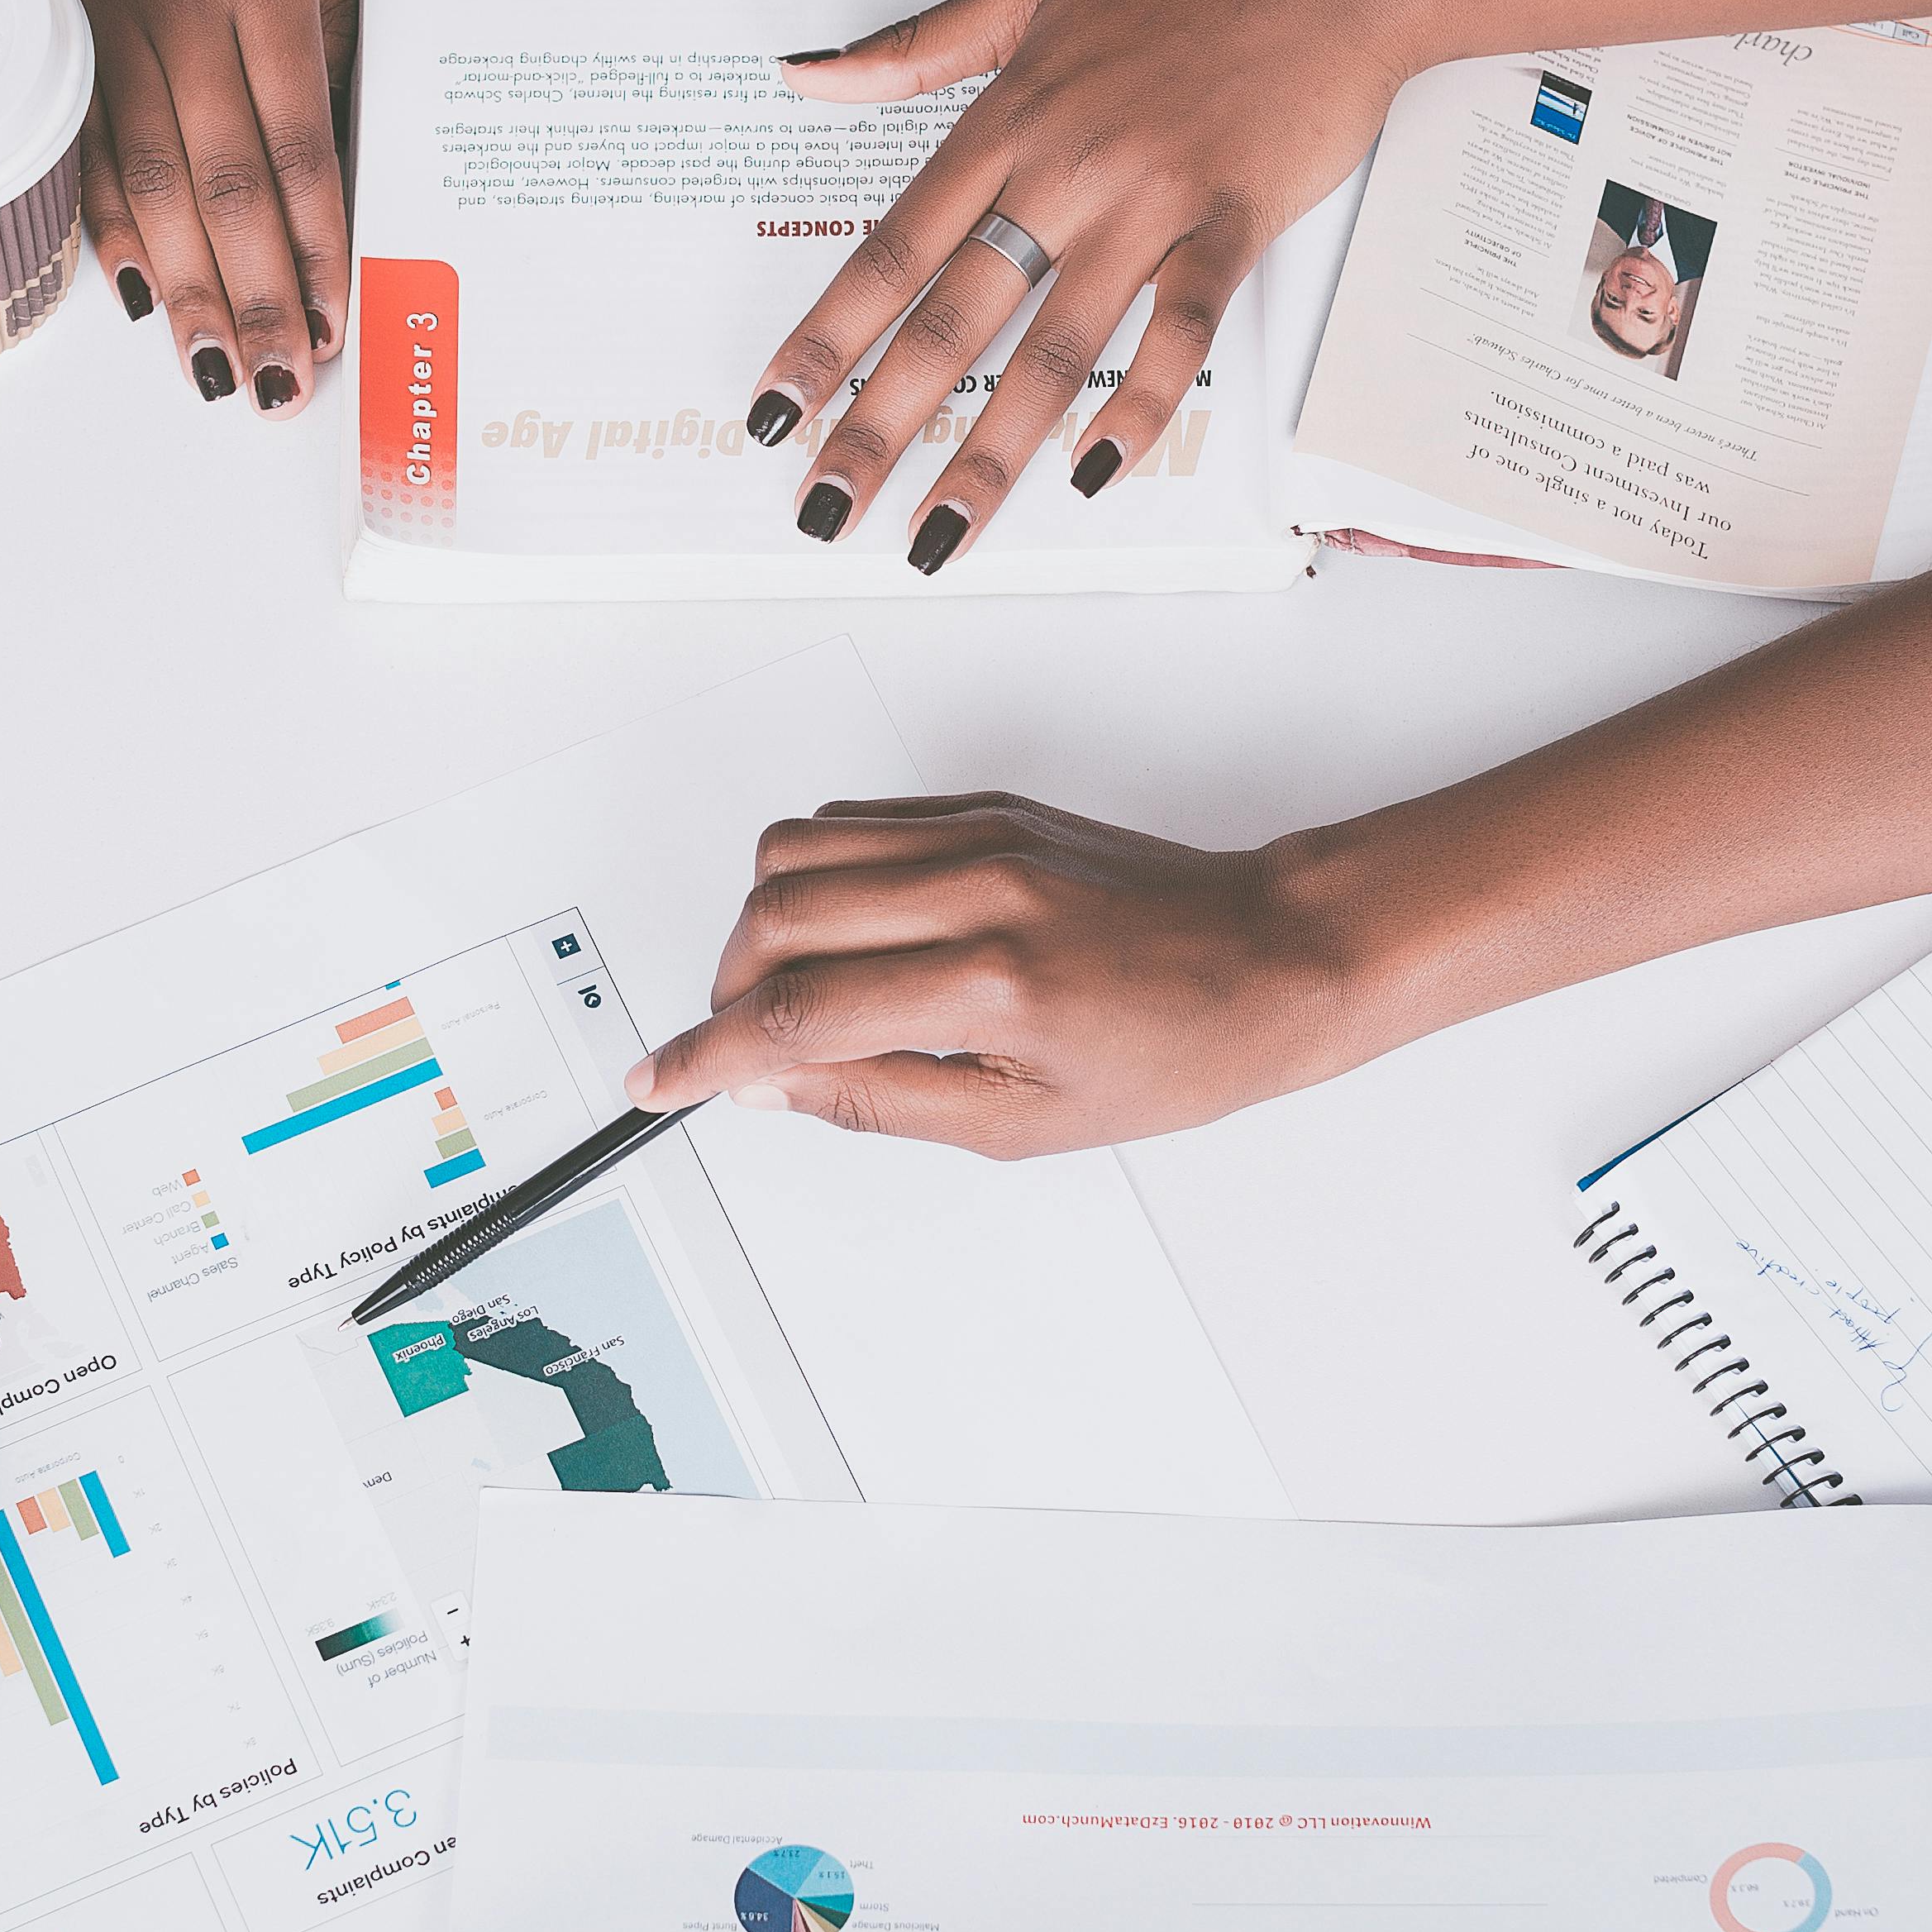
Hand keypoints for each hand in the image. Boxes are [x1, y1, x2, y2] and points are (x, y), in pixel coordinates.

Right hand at [0, 0, 356, 415]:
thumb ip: (339, 13)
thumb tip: (345, 137)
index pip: (298, 144)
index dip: (315, 247)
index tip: (336, 321)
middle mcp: (182, 10)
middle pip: (222, 185)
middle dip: (255, 298)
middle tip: (281, 385)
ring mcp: (107, 23)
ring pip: (147, 184)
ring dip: (184, 289)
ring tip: (216, 374)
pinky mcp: (57, 26)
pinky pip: (84, 148)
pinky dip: (107, 227)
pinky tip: (135, 293)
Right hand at [624, 794, 1359, 1155]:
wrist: (1271, 957)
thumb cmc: (1179, 1048)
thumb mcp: (1023, 1124)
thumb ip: (879, 1100)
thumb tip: (769, 1089)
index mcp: (988, 980)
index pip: (796, 1014)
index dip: (707, 1055)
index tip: (660, 1082)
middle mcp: (973, 887)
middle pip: (772, 916)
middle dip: (727, 989)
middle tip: (745, 1044)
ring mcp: (977, 833)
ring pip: (795, 851)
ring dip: (762, 927)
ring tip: (798, 990)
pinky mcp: (985, 806)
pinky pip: (853, 824)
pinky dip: (819, 880)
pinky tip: (850, 937)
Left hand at [745, 0, 1429, 569]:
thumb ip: (916, 49)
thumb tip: (805, 74)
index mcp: (1007, 121)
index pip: (892, 250)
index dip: (827, 338)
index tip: (775, 409)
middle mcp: (1064, 171)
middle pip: (951, 318)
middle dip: (879, 424)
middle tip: (825, 507)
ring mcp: (1149, 203)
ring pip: (1054, 346)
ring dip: (991, 451)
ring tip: (941, 533)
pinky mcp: (1230, 226)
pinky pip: (1180, 331)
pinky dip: (1141, 404)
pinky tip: (1096, 472)